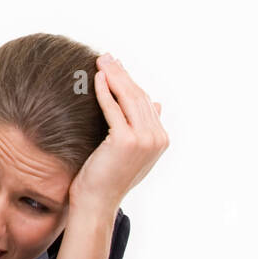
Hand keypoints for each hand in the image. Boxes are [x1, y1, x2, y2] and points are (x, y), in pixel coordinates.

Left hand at [68, 53, 168, 216]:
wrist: (96, 201)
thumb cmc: (106, 176)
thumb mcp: (131, 150)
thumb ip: (144, 127)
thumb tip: (157, 103)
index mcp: (160, 139)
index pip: (145, 101)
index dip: (129, 81)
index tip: (116, 66)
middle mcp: (157, 138)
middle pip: (138, 97)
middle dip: (121, 74)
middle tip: (107, 56)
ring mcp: (144, 139)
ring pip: (128, 99)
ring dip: (114, 76)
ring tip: (100, 61)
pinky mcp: (126, 140)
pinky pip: (113, 109)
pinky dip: (105, 91)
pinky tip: (97, 78)